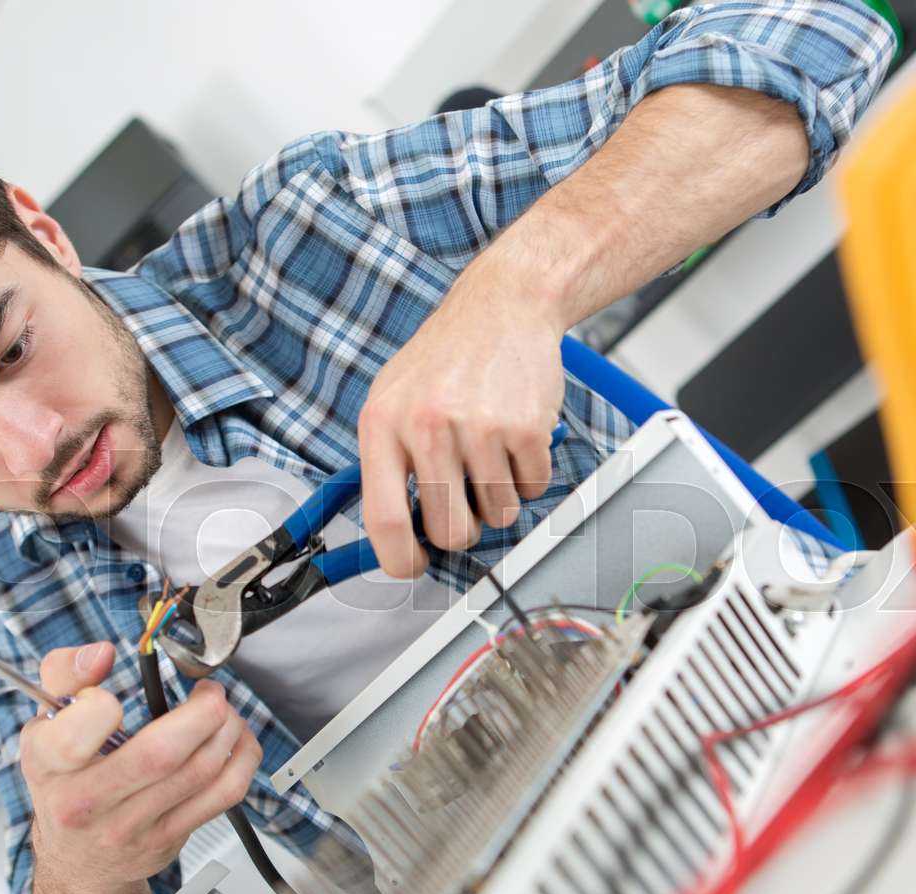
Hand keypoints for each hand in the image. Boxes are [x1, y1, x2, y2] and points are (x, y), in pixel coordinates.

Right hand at [20, 641, 261, 893]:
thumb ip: (65, 676)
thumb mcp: (45, 727)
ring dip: (226, 728)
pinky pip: (223, 794)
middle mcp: (89, 800)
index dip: (101, 706)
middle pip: (159, 754)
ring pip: (200, 771)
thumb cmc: (65, 783)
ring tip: (221, 711)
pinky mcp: (169, 837)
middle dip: (200, 712)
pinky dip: (241, 757)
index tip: (114, 698)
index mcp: (51, 766)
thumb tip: (101, 653)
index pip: (74, 736)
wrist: (77, 861)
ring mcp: (133, 825)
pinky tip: (234, 739)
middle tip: (206, 693)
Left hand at [358, 275, 564, 578]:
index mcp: (383, 424)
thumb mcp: (392, 401)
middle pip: (449, 530)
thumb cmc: (446, 359)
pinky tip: (514, 438)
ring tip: (489, 454)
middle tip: (464, 503)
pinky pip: (532, 488)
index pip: (384, 519)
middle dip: (461, 530)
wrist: (502, 305)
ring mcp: (478, 426)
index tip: (414, 565)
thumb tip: (393, 535)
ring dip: (499, 498)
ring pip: (497, 515)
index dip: (400, 558)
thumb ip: (388, 464)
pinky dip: (528, 475)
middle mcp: (427, 426)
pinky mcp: (525, 426)